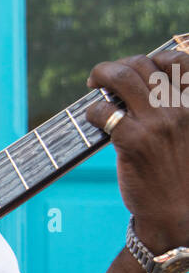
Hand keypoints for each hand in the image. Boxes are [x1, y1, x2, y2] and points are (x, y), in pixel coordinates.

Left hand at [85, 50, 188, 253]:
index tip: (140, 67)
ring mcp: (157, 123)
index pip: (178, 61)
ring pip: (121, 77)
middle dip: (119, 65)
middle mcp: (180, 109)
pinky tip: (94, 119)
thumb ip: (175, 111)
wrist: (179, 215)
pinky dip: (94, 110)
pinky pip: (104, 110)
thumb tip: (142, 88)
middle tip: (105, 77)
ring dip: (101, 74)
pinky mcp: (134, 141)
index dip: (155, 58)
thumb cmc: (182, 176)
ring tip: (93, 83)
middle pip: (142, 64)